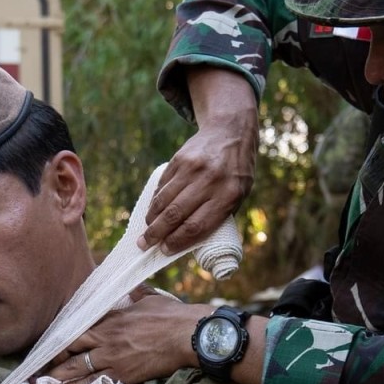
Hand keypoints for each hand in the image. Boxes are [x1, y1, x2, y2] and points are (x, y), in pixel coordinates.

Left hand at [43, 292, 208, 383]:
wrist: (188, 336)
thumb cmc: (171, 316)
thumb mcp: (149, 299)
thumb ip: (134, 296)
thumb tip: (131, 287)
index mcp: (111, 319)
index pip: (77, 328)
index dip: (61, 337)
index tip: (50, 343)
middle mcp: (107, 339)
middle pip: (71, 349)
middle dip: (53, 358)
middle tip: (38, 366)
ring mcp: (114, 359)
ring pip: (78, 369)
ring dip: (58, 377)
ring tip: (43, 383)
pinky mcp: (124, 376)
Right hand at [139, 68, 258, 253]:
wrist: (231, 132)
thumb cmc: (236, 173)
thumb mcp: (238, 195)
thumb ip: (217, 215)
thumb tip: (187, 239)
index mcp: (228, 196)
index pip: (197, 226)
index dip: (178, 241)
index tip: (165, 250)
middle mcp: (209, 181)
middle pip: (176, 214)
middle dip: (157, 234)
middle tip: (145, 245)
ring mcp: (192, 168)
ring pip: (165, 200)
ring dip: (152, 219)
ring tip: (146, 232)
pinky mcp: (179, 159)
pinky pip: (162, 185)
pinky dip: (155, 201)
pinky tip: (153, 211)